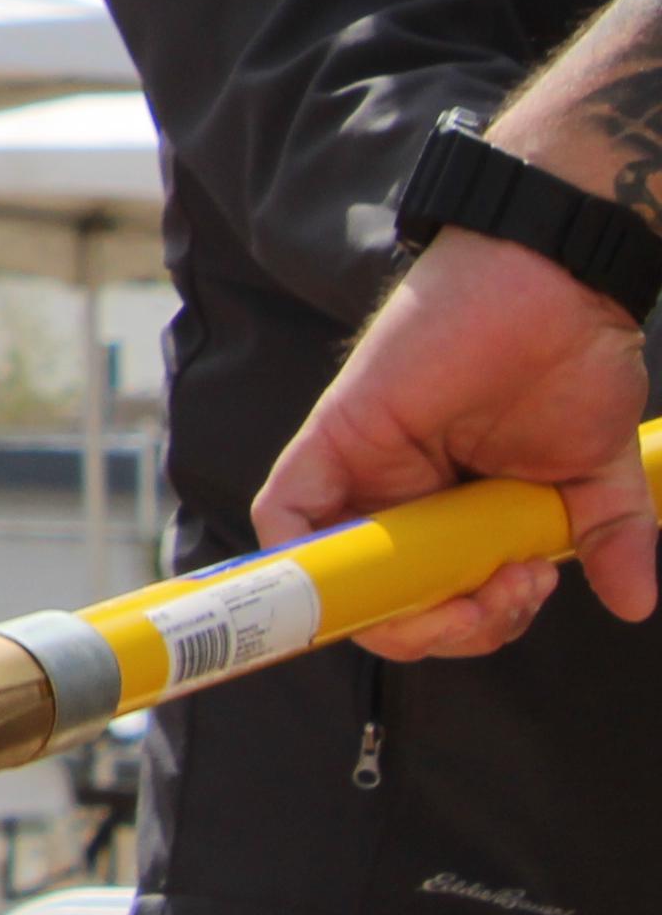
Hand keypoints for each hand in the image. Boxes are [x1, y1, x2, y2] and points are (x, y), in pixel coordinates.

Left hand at [252, 229, 660, 655]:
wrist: (553, 284)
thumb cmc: (573, 363)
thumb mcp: (597, 474)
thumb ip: (607, 539)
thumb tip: (635, 604)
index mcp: (456, 511)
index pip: (433, 600)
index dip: (461, 630)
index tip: (515, 608)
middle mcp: (405, 496)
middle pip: (393, 604)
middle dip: (455, 629)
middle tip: (518, 595)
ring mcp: (368, 467)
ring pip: (351, 579)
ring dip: (419, 614)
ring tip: (505, 579)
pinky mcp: (338, 434)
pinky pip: (288, 512)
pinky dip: (306, 561)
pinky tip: (371, 585)